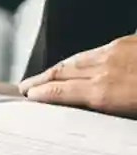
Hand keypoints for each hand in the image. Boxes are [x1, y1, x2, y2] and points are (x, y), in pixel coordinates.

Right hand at [19, 35, 136, 114]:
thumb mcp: (131, 113)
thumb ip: (105, 110)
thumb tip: (89, 113)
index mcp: (105, 92)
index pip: (60, 92)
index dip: (41, 94)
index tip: (30, 96)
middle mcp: (104, 69)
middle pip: (62, 72)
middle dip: (41, 79)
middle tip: (28, 86)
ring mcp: (116, 52)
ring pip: (76, 59)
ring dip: (58, 68)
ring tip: (48, 74)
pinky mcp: (128, 41)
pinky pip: (96, 49)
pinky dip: (81, 57)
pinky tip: (82, 60)